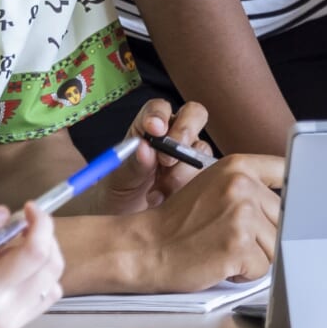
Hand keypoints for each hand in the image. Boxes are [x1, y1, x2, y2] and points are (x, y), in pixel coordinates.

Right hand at [0, 204, 65, 327]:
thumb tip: (5, 213)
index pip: (36, 253)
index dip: (41, 222)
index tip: (29, 206)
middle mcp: (2, 314)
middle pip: (51, 269)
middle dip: (44, 238)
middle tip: (19, 225)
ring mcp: (5, 327)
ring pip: (51, 286)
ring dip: (41, 260)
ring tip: (7, 250)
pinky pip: (38, 302)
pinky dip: (35, 280)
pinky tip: (6, 270)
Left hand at [91, 99, 213, 215]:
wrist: (125, 219)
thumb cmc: (118, 193)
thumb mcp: (118, 181)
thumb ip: (132, 165)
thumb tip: (145, 149)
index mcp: (147, 127)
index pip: (159, 108)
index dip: (159, 115)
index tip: (154, 129)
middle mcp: (173, 135)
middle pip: (193, 114)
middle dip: (184, 132)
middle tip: (166, 160)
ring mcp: (190, 155)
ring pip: (201, 148)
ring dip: (182, 171)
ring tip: (158, 194)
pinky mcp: (201, 176)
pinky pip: (209, 175)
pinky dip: (191, 188)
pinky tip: (170, 201)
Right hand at [114, 153, 284, 291]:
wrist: (146, 247)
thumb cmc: (178, 223)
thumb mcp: (213, 186)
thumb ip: (249, 186)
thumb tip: (293, 199)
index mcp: (237, 166)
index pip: (286, 171)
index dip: (294, 190)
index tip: (299, 199)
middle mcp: (241, 186)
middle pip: (284, 217)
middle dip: (264, 234)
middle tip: (230, 236)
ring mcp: (241, 216)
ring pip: (276, 245)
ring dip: (255, 255)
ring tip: (224, 248)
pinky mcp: (238, 246)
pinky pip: (262, 269)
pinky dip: (244, 273)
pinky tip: (220, 263)